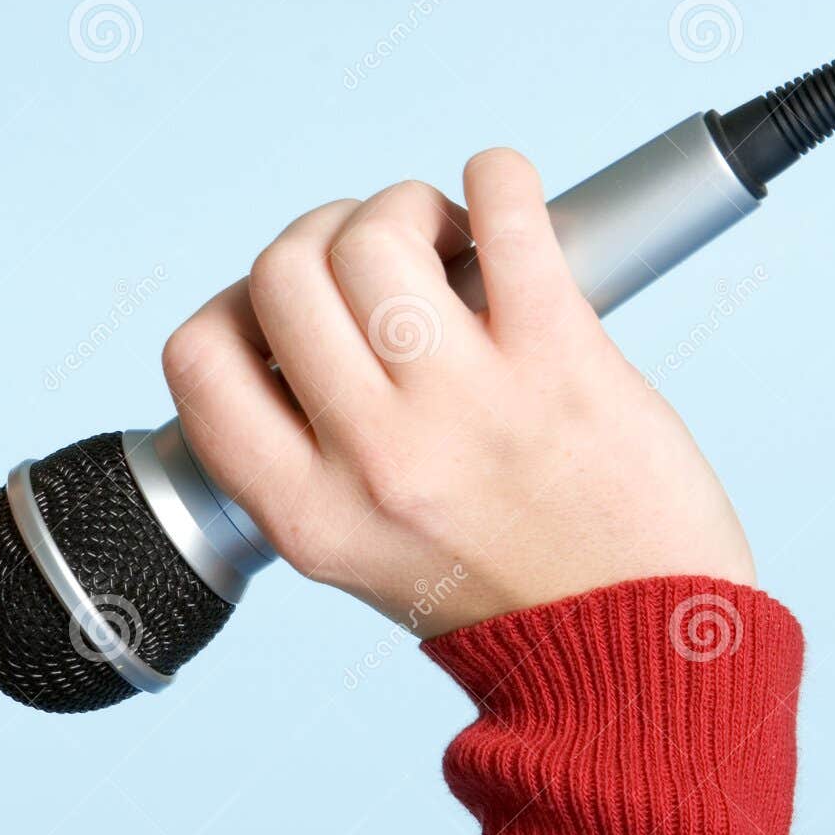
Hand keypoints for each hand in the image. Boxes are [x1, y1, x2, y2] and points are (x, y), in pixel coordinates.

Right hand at [161, 148, 753, 638]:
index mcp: (307, 513)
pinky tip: (502, 196)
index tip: (285, 311)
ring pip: (371, 238)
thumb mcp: (356, 551)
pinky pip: (505, 220)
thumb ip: (305, 453)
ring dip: (401, 208)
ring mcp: (464, 406)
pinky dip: (498, 179)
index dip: (231, 309)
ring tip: (445, 242)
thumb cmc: (502, 596)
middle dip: (319, 237)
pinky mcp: (559, 361)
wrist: (637, 655)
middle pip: (281, 274)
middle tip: (375, 260)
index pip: (198, 360)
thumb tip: (298, 315)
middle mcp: (373, 458)